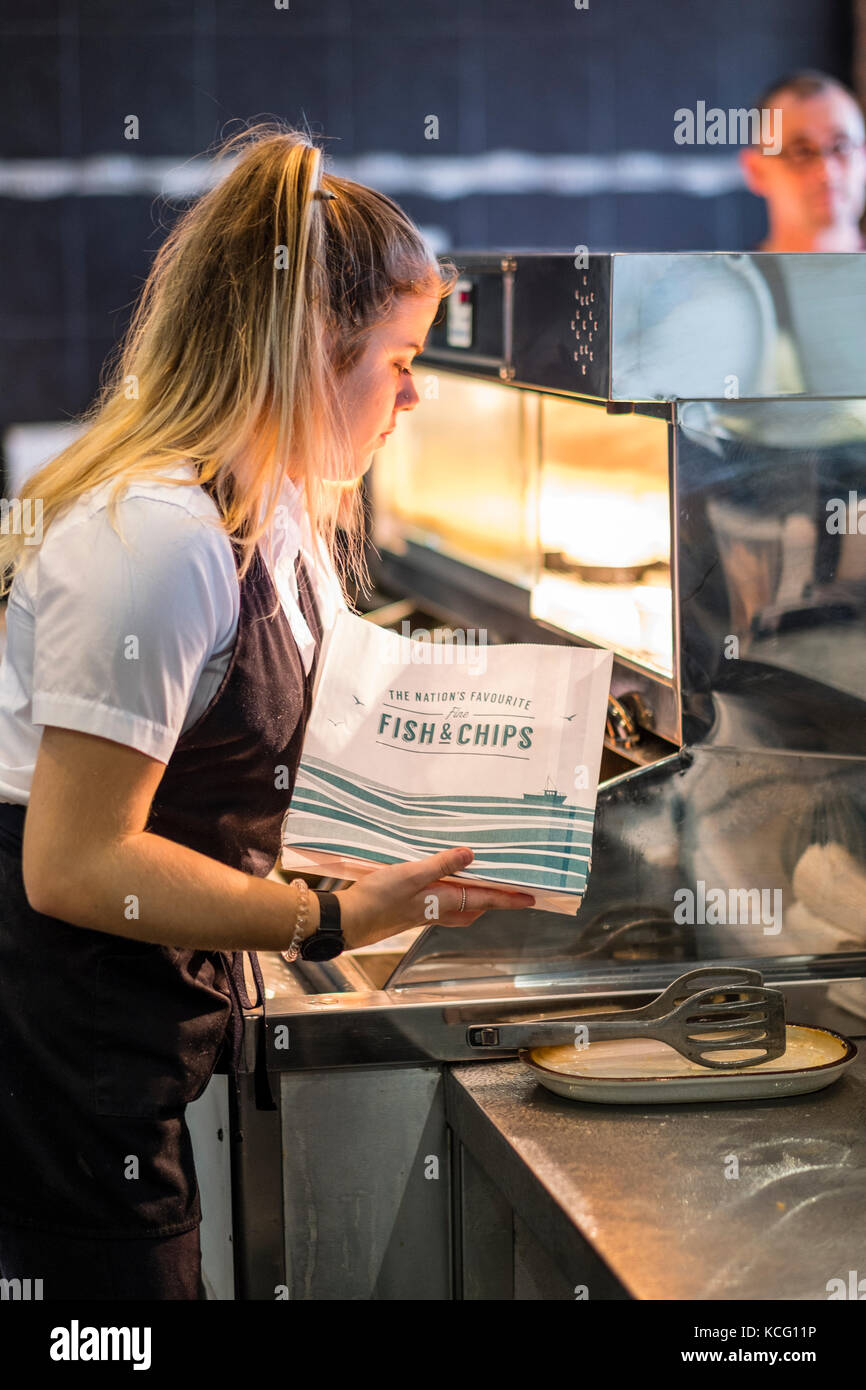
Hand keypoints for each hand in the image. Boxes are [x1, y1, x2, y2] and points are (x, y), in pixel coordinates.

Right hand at [336, 847, 535, 949]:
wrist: (350, 920)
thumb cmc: (379, 899)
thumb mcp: (411, 874)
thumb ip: (441, 864)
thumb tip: (471, 855)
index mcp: (443, 901)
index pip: (485, 899)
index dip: (509, 898)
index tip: (531, 898)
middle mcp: (437, 910)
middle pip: (474, 908)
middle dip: (493, 901)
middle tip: (508, 891)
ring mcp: (423, 912)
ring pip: (458, 909)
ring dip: (472, 899)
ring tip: (479, 883)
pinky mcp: (409, 910)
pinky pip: (440, 904)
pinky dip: (450, 895)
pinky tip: (440, 884)